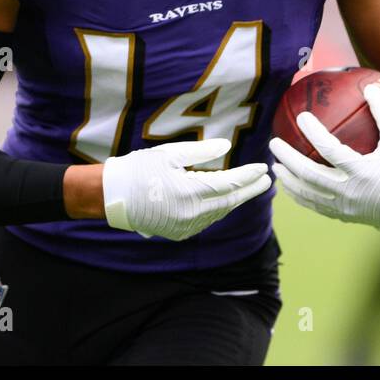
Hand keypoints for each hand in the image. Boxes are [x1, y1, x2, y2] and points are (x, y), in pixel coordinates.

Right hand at [102, 138, 270, 241]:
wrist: (113, 196)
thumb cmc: (140, 169)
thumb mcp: (170, 154)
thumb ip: (201, 152)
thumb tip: (227, 147)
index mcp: (190, 192)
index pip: (229, 184)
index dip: (248, 176)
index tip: (262, 168)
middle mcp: (191, 214)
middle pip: (230, 201)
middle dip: (249, 190)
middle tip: (266, 180)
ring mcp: (186, 226)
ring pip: (220, 213)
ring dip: (235, 200)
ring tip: (248, 188)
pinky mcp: (180, 233)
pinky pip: (207, 221)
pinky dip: (219, 209)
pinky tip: (225, 200)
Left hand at [269, 79, 379, 235]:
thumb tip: (370, 87)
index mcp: (363, 172)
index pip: (329, 150)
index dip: (313, 132)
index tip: (302, 117)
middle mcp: (350, 192)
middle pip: (309, 175)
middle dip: (287, 158)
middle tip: (273, 142)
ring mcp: (345, 207)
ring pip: (308, 194)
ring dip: (289, 180)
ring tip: (276, 166)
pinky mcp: (344, 216)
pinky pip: (316, 206)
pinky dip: (301, 196)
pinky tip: (292, 185)